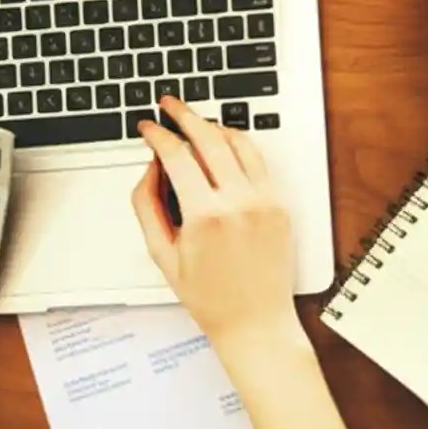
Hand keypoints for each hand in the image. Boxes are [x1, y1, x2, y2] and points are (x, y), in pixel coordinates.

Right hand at [132, 97, 300, 349]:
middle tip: (168, 106)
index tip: (147, 127)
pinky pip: (258, 161)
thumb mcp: (163, 254)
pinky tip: (223, 144)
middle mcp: (240, 202)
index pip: (177, 155)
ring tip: (194, 122)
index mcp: (206, 216)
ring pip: (238, 142)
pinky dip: (238, 145)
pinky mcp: (280, 204)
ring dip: (213, 125)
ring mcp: (265, 201)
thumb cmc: (210, 298)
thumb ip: (148, 205)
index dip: (157, 134)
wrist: (255, 322)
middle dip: (184, 115)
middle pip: (209, 137)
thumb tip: (150, 168)